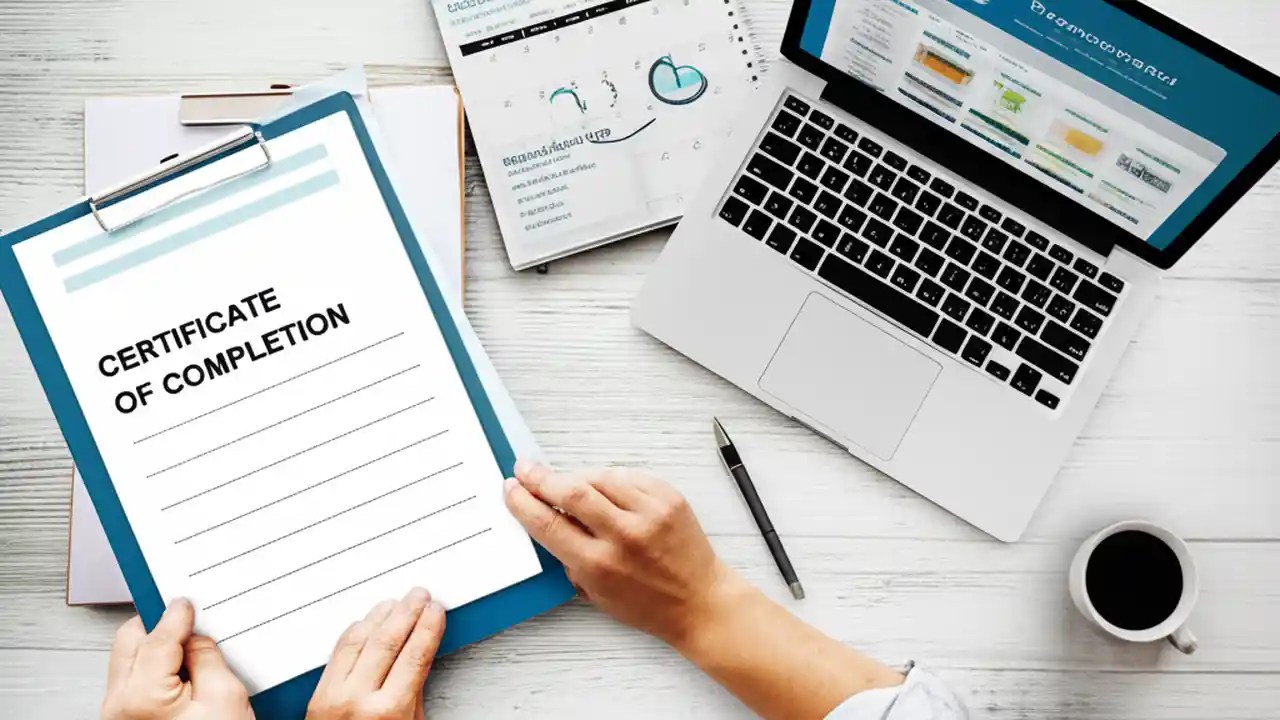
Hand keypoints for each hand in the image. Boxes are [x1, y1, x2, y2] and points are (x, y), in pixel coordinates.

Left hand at [102, 598, 252, 719]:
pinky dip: (152, 671)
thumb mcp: (226, 697)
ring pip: (127, 661)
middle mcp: (118, 707)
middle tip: (188, 625)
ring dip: (154, 649)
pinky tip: (180, 677)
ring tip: (190, 658)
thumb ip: (207, 656)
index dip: (177, 613)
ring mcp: (115, 717)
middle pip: (129, 641)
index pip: (158, 634)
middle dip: (158, 627)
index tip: (186, 602)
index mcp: (142, 696)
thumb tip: (196, 633)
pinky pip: (131, 682)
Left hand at [306, 588, 444, 719]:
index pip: (414, 654)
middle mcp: (358, 700)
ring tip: (396, 602)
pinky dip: (355, 631)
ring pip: (359, 639)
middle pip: (388, 640)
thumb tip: (421, 654)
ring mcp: (333, 696)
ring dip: (380, 615)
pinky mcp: (316, 695)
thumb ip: (414, 691)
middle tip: (419, 596)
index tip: (436, 612)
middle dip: (407, 612)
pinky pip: (337, 651)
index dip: (428, 627)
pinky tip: (367, 622)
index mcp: (388, 713)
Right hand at [503, 461, 741, 648]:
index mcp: (599, 564)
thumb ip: (568, 557)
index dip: (523, 502)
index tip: (512, 489)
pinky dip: (609, 479)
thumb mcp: (594, 593)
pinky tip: (602, 487)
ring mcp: (649, 512)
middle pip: (570, 491)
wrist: (698, 601)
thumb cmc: (647, 604)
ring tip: (567, 483)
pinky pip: (627, 475)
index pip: (548, 523)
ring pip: (599, 476)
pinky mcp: (668, 497)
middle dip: (541, 477)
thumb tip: (544, 518)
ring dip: (576, 477)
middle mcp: (624, 535)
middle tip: (526, 469)